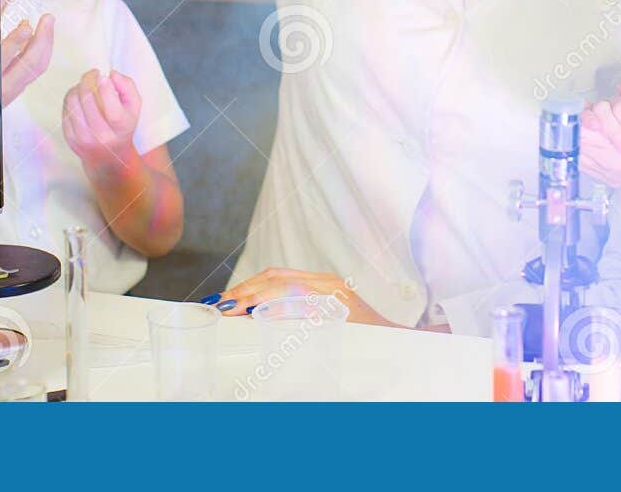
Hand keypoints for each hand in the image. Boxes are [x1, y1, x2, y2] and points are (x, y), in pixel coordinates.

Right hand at [0, 13, 54, 106]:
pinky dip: (39, 53)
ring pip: (35, 68)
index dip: (14, 43)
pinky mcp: (14, 91)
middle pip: (30, 65)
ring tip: (46, 24)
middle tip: (47, 19)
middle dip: (42, 40)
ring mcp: (11, 92)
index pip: (0, 60)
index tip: (26, 27)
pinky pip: (33, 71)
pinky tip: (38, 39)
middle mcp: (1, 91)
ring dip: (44, 45)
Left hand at [62, 69, 140, 170]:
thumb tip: (112, 75)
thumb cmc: (122, 127)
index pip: (112, 109)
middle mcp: (102, 135)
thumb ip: (128, 87)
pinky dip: (71, 97)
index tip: (103, 76)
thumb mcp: (134, 107)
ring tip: (86, 85)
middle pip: (88, 99)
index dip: (105, 88)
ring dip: (78, 87)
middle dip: (88, 80)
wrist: (107, 156)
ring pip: (73, 101)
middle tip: (93, 74)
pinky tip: (79, 96)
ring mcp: (83, 137)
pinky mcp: (69, 137)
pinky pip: (65, 109)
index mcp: (121, 128)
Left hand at [217, 269, 393, 326]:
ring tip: (233, 309)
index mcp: (322, 283)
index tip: (225, 301)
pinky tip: (262, 314)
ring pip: (287, 285)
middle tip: (221, 306)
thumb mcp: (327, 321)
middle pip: (277, 277)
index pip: (277, 276)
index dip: (249, 286)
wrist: (398, 343)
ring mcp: (335, 295)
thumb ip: (299, 316)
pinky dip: (280, 306)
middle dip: (246, 290)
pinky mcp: (342, 308)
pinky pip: (305, 302)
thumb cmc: (361, 338)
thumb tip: (259, 322)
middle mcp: (327, 284)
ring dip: (256, 296)